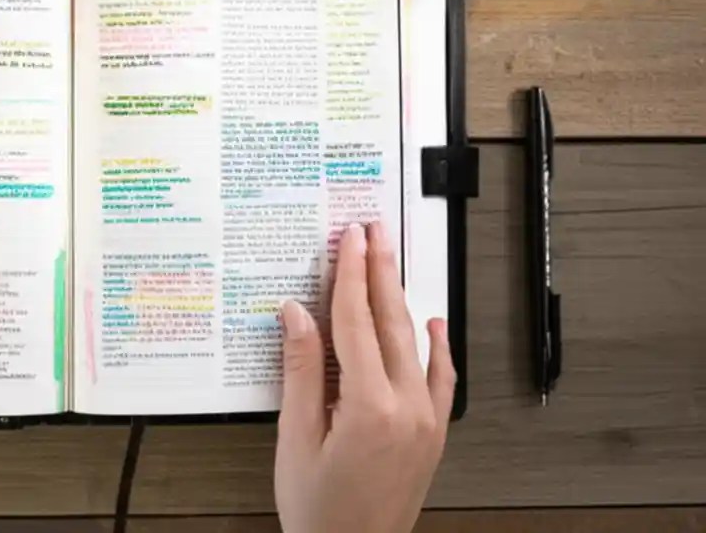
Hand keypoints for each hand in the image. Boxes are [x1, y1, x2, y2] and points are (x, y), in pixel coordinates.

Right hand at [275, 222, 455, 532]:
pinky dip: (438, 347)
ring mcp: (426, 421)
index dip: (350, 275)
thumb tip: (296, 315)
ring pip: (413, 343)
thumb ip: (300, 373)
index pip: (355, 322)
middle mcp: (407, 409)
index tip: (349, 240)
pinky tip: (433, 323)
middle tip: (372, 231)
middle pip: (389, 322)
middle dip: (379, 271)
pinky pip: (441, 379)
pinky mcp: (433, 435)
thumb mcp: (296, 440)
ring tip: (388, 262)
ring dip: (399, 299)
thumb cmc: (320, 511)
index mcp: (369, 407)